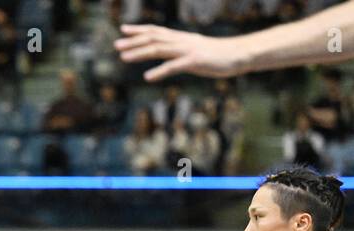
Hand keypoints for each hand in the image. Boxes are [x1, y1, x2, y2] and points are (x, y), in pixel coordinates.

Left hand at [115, 24, 244, 81]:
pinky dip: (159, 71)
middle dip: (133, 41)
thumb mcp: (194, 50)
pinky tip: (147, 77)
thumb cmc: (216, 55)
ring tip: (123, 58)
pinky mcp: (194, 61)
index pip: (156, 30)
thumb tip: (168, 55)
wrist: (238, 54)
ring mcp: (187, 50)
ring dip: (140, 53)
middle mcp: (181, 41)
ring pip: (159, 49)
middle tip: (116, 45)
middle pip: (153, 38)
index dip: (139, 30)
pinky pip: (173, 66)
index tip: (123, 30)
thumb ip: (180, 51)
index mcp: (180, 38)